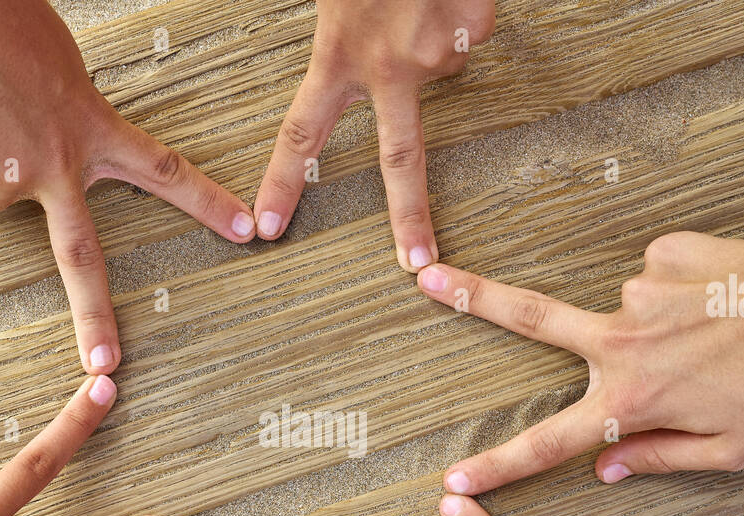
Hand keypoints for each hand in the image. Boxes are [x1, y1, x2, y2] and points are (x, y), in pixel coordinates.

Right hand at [0, 0, 255, 374]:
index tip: (248, 231)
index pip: (166, 172)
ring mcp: (7, 179)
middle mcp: (56, 164)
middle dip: (93, 318)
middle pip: (81, 258)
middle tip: (105, 365)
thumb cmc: (2, 20)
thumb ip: (68, 125)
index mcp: (92, 129)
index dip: (208, 203)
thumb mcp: (60, 71)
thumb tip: (40, 166)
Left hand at [254, 0, 493, 270]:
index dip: (283, 182)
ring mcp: (436, 50)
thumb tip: (355, 49)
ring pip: (440, 63)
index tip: (270, 226)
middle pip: (401, 161)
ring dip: (431, 36)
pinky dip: (460, 9)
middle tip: (415, 263)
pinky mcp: (474, 27)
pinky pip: (469, 30)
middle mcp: (388, 63)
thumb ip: (340, 31)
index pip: (300, 132)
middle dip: (410, 219)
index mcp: (337, 51)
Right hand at [422, 230, 743, 493]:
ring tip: (720, 332)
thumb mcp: (733, 450)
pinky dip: (683, 292)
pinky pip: (660, 278)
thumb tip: (607, 470)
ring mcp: (640, 291)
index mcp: (633, 399)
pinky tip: (723, 301)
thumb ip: (659, 459)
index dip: (497, 466)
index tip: (453, 479)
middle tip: (427, 277)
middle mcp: (622, 341)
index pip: (549, 443)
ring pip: (628, 313)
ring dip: (660, 324)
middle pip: (528, 320)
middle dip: (472, 299)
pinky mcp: (666, 254)